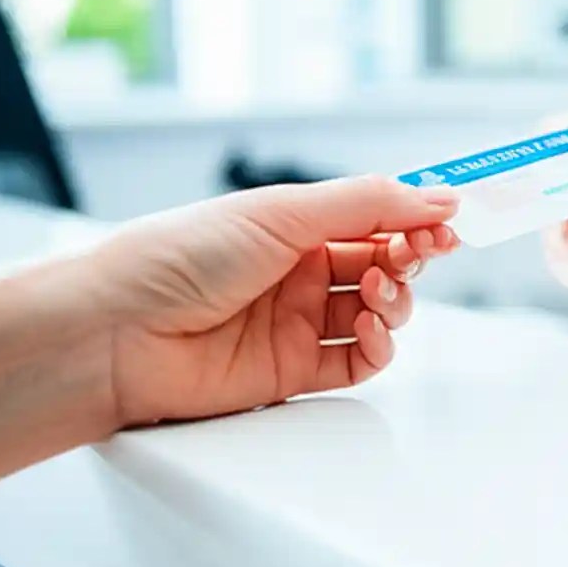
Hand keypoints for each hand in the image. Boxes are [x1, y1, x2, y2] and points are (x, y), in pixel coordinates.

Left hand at [88, 176, 459, 426]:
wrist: (118, 333)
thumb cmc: (179, 258)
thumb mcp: (282, 212)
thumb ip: (367, 204)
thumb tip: (438, 196)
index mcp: (293, 225)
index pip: (374, 218)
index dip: (415, 219)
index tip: (449, 220)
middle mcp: (298, 272)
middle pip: (384, 266)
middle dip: (410, 259)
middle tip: (417, 253)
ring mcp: (298, 322)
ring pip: (379, 314)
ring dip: (397, 302)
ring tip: (380, 296)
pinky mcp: (294, 371)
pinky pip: (360, 360)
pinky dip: (379, 346)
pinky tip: (371, 330)